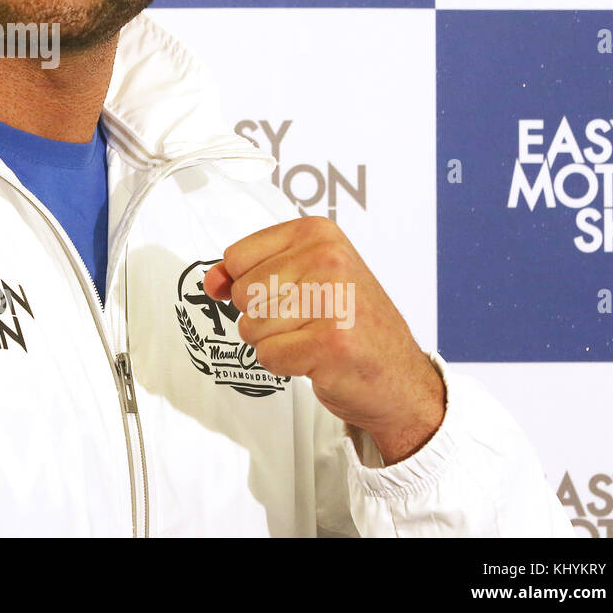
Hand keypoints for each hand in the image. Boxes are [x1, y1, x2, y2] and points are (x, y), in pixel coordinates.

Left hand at [203, 215, 444, 463]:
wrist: (401, 379)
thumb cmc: (352, 325)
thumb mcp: (304, 279)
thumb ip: (249, 272)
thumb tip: (212, 281)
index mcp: (318, 233)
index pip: (236, 256)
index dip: (248, 284)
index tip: (284, 293)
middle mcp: (328, 258)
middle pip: (243, 293)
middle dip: (263, 317)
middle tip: (306, 321)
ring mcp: (332, 299)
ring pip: (252, 326)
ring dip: (275, 342)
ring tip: (313, 338)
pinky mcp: (331, 342)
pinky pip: (269, 355)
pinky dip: (286, 364)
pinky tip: (317, 358)